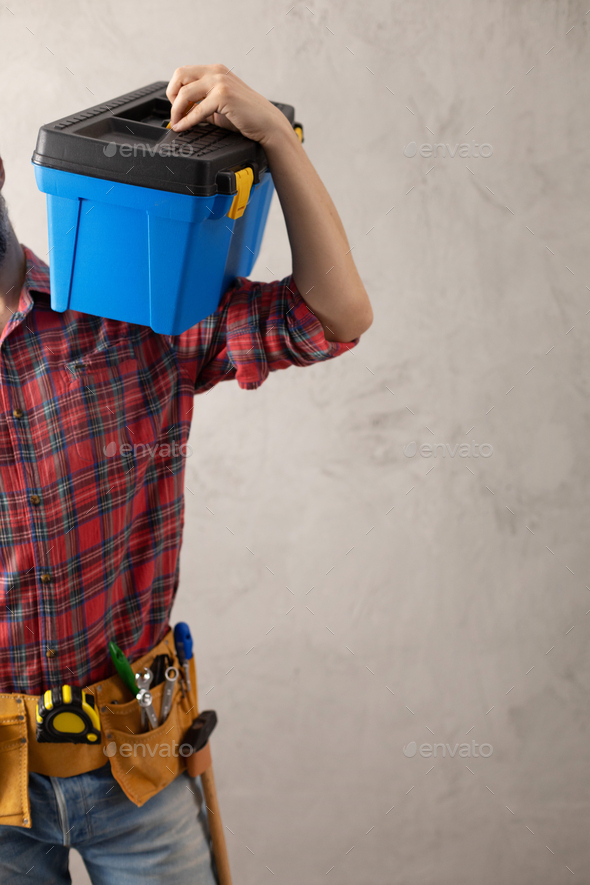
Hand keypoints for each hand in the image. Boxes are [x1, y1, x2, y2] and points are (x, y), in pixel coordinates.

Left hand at [166, 64, 292, 145]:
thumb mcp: (219, 107)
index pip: (183, 73)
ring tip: (177, 123)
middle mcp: (216, 71)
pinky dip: (187, 120)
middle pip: (179, 75)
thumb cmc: (246, 117)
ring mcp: (220, 81)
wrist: (267, 124)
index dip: (175, 90)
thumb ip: (201, 105)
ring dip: (176, 110)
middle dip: (171, 96)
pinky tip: (183, 127)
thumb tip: (183, 112)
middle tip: (174, 114)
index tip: (177, 108)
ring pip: (185, 91)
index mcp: (215, 71)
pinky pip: (197, 109)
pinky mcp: (223, 95)